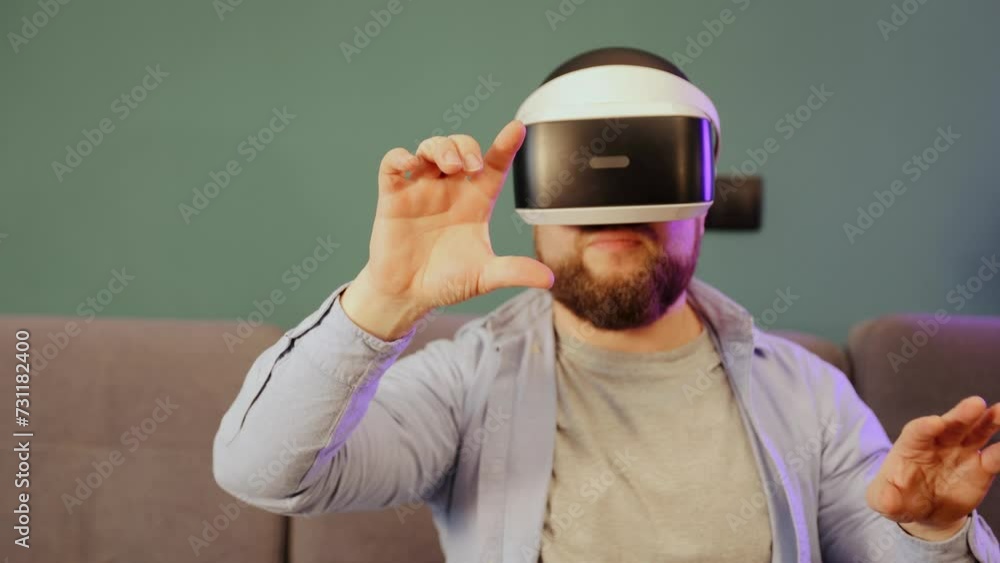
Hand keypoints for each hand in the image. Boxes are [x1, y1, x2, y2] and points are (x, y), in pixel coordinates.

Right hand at [341, 120, 553, 339]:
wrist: (407, 295)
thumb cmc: (446, 282)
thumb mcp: (483, 277)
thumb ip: (513, 272)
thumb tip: (548, 278)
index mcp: (475, 202)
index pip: (494, 166)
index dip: (505, 146)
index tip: (517, 128)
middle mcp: (449, 190)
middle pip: (460, 148)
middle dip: (466, 146)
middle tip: (471, 164)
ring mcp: (421, 190)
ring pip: (430, 148)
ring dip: (441, 147)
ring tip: (449, 165)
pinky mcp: (393, 197)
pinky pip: (393, 164)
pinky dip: (400, 157)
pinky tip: (410, 163)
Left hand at [866, 396, 999, 540]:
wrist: (924, 510)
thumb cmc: (899, 497)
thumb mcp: (884, 500)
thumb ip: (884, 498)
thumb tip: (888, 502)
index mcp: (911, 445)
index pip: (917, 431)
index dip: (925, 426)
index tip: (936, 422)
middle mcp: (938, 443)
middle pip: (950, 425)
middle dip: (961, 414)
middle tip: (975, 403)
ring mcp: (961, 452)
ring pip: (976, 432)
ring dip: (989, 421)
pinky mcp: (981, 467)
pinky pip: (994, 457)